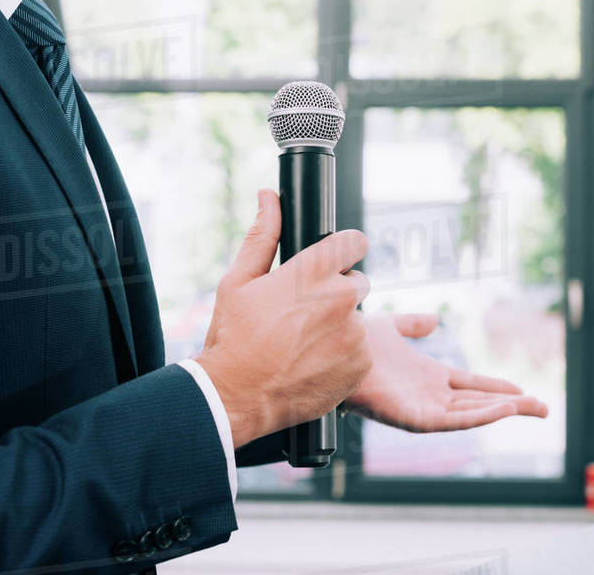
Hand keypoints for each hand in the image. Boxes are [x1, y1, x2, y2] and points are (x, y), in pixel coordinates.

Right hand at [196, 189, 371, 447]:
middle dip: (338, 292)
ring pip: (358, 319)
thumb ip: (263, 235)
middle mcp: (341, 297)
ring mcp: (354, 333)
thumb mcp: (239, 281)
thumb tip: (269, 197)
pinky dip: (344, 355)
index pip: (355, 242)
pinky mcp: (361, 364)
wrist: (235, 396)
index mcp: (313, 271)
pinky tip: (313, 362)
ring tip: (303, 343)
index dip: (343, 250)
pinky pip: (361, 351)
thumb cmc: (233, 337)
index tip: (333, 262)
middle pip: (358, 281)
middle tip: (303, 313)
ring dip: (340, 326)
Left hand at [345, 313, 548, 431]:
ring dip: (502, 411)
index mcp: (427, 377)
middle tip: (544, 408)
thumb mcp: (392, 327)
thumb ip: (413, 325)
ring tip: (532, 407)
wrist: (331, 345)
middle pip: (478, 404)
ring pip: (471, 414)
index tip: (523, 389)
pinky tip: (502, 409)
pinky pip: (453, 421)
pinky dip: (479, 416)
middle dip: (512, 406)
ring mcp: (422, 408)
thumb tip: (436, 320)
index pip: (470, 386)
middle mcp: (428, 395)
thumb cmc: (352, 341)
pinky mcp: (413, 418)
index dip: (496, 387)